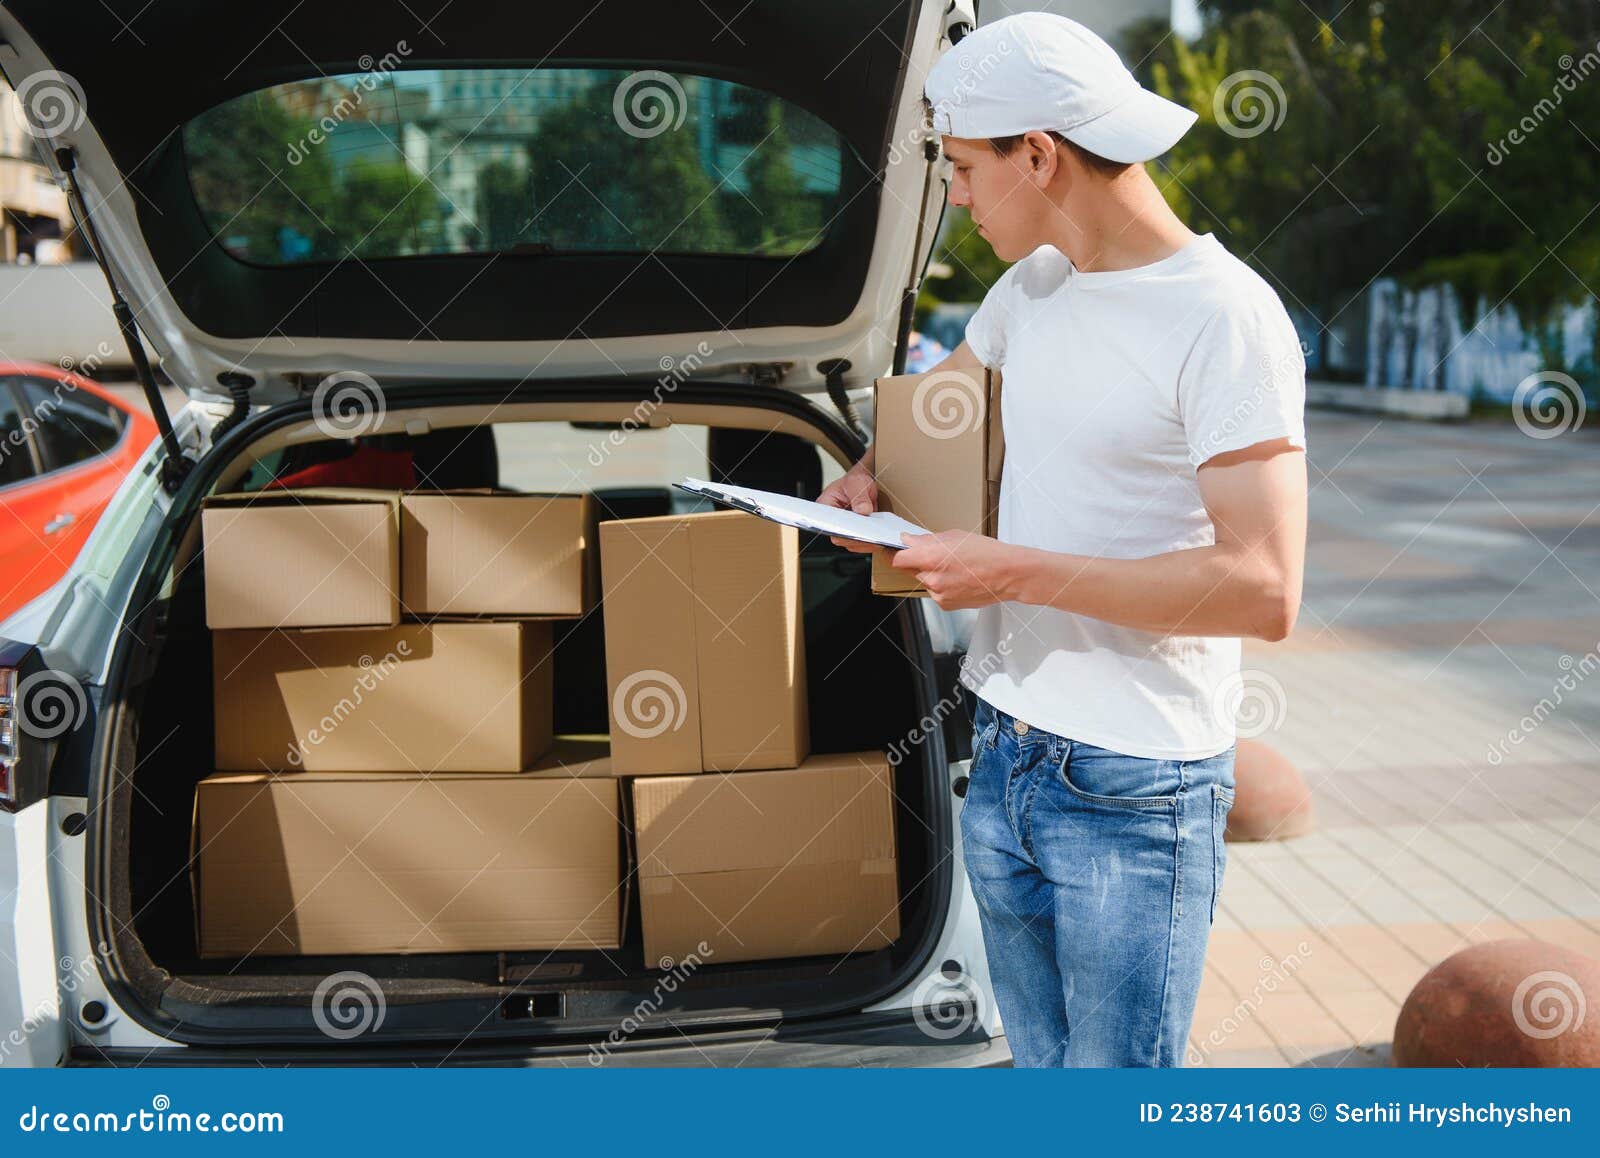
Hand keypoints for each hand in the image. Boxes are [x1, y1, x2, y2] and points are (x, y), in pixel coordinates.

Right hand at [818, 459, 879, 553]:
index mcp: (825, 507)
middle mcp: (833, 522)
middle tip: (873, 535)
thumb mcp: (857, 482)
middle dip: (857, 538)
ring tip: (881, 537)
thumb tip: (863, 511)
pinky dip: (873, 542)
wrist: (863, 485)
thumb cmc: (855, 481)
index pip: (829, 524)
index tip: (855, 530)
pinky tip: (883, 536)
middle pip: (841, 538)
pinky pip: (863, 544)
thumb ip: (859, 496)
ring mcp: (845, 530)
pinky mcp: (856, 535)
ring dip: (867, 542)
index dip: (841, 530)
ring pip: (853, 544)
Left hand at [889, 530, 1021, 609]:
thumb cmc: (987, 553)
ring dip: (931, 574)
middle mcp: (932, 578)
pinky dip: (941, 585)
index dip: (893, 554)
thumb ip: (927, 540)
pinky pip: (935, 592)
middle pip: (910, 570)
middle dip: (917, 562)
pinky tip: (958, 578)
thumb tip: (909, 540)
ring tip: (954, 567)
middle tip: (935, 555)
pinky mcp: (945, 604)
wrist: (1008, 575)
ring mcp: (938, 594)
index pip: (898, 559)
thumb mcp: (955, 536)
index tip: (892, 551)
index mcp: (932, 557)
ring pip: (923, 581)